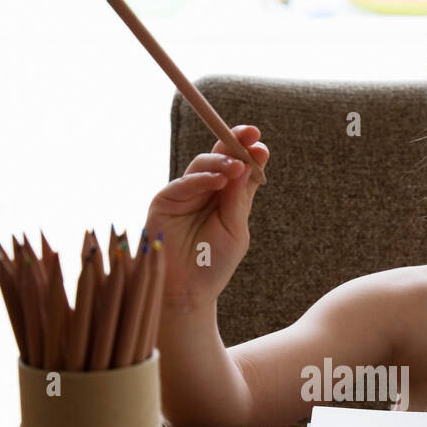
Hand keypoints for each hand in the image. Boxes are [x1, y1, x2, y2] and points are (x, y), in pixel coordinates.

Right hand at [145, 125, 268, 306]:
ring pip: (202, 166)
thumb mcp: (235, 230)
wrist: (187, 291)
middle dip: (235, 143)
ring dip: (221, 162)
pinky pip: (183, 184)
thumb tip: (246, 164)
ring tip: (237, 166)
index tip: (261, 144)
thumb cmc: (213, 264)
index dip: (249, 153)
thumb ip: (238, 199)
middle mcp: (206, 190)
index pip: (240, 168)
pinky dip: (201, 179)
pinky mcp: (165, 201)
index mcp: (228, 197)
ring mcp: (185, 193)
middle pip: (221, 158)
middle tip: (250, 135)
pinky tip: (218, 180)